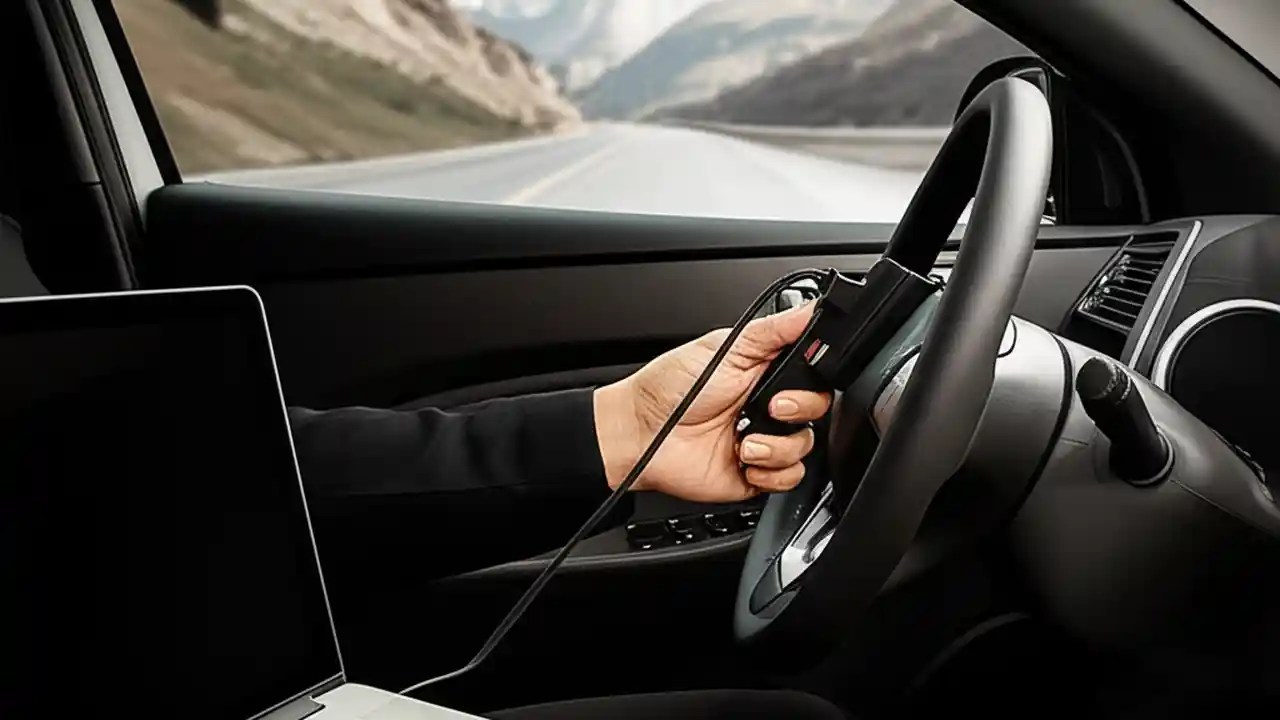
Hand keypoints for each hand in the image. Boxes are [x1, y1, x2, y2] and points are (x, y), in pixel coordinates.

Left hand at [593, 303, 831, 501]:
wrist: (641, 435)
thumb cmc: (670, 388)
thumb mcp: (726, 347)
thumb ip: (774, 330)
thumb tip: (813, 309)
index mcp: (766, 371)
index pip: (814, 372)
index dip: (817, 376)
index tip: (800, 375)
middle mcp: (768, 406)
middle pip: (818, 410)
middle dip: (799, 409)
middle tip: (770, 407)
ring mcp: (764, 440)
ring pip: (805, 446)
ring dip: (778, 446)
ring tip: (745, 439)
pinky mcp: (757, 472)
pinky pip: (789, 478)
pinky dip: (771, 473)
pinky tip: (745, 460)